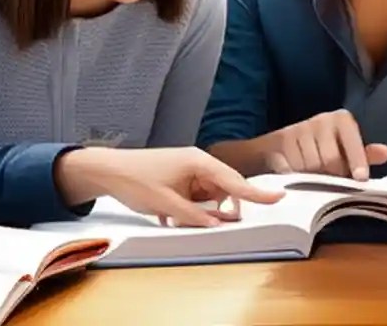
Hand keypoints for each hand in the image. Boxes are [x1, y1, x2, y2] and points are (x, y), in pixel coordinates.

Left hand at [56, 147, 284, 226]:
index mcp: (199, 162)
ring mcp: (189, 172)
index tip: (279, 197)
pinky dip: (188, 210)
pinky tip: (167, 213)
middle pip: (223, 190)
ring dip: (200, 211)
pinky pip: (195, 198)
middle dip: (221, 208)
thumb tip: (219, 224)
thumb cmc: (135, 179)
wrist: (107, 171)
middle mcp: (197, 164)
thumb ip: (195, 216)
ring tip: (174, 214)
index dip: (256, 193)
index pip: (234, 181)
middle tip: (210, 221)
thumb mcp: (166, 203)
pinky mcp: (180, 180)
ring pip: (209, 197)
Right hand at [260, 109, 386, 179]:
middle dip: (331, 175)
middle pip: (330, 160)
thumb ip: (364, 155)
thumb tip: (385, 152)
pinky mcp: (278, 142)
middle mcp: (320, 120)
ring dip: (311, 178)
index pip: (351, 141)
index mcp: (341, 120)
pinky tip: (293, 178)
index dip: (357, 160)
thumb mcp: (346, 151)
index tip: (361, 178)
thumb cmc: (323, 151)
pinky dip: (292, 177)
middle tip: (329, 180)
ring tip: (311, 177)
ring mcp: (297, 130)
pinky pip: (289, 168)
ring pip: (309, 167)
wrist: (281, 148)